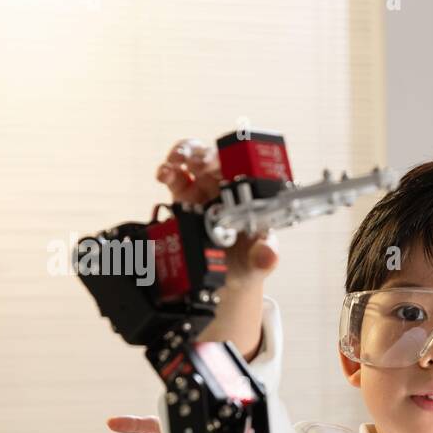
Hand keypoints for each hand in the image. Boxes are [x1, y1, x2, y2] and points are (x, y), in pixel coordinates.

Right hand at [155, 138, 278, 284]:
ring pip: (195, 158)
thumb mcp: (257, 264)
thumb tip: (268, 256)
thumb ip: (263, 259)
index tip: (231, 163)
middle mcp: (228, 190)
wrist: (218, 280)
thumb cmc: (244, 265)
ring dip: (186, 153)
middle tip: (200, 164)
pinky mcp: (184, 197)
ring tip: (177, 161)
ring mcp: (205, 191)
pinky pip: (175, 176)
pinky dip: (167, 170)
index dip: (241, 160)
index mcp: (250, 199)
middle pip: (219, 158)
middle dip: (208, 155)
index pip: (250, 171)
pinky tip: (164, 174)